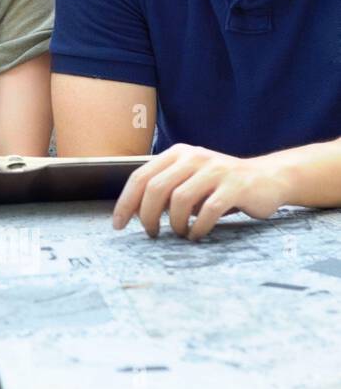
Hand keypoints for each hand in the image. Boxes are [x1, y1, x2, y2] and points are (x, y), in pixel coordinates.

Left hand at [112, 143, 288, 239]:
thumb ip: (165, 189)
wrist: (269, 178)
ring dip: (174, 223)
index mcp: (177, 154)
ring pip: (179, 199)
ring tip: (179, 233)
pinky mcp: (236, 186)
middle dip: (147, 215)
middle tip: (151, 233)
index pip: (140, 177)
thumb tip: (134, 213)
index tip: (118, 224)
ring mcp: (215, 170)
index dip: (126, 202)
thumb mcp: (189, 179)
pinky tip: (197, 234)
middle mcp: (194, 158)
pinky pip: (208, 210)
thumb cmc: (221, 185)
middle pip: (156, 188)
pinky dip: (198, 227)